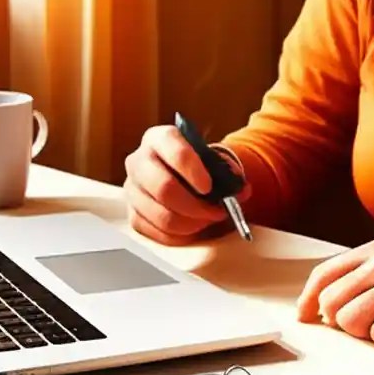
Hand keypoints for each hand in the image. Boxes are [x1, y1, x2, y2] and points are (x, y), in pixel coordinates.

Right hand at [123, 125, 242, 245]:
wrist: (183, 177)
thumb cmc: (199, 168)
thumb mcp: (214, 162)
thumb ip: (229, 174)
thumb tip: (241, 190)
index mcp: (160, 138)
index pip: (173, 150)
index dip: (193, 170)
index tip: (209, 187)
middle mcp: (139, 161)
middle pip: (164, 188)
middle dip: (195, 206)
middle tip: (216, 212)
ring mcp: (132, 189)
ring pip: (161, 215)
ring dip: (191, 224)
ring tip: (207, 220)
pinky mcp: (132, 214)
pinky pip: (156, 232)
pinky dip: (179, 236)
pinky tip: (193, 228)